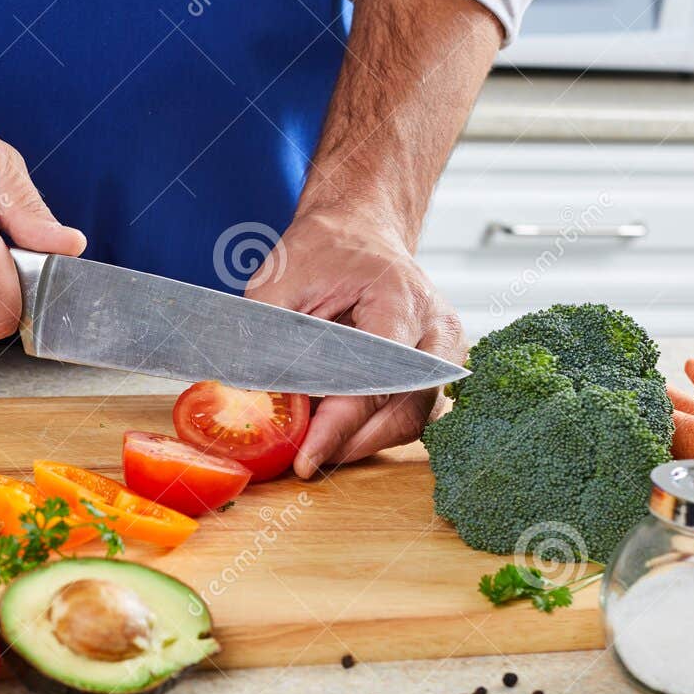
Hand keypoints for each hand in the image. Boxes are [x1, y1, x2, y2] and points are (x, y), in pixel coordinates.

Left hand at [243, 209, 464, 477]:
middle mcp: (436, 330)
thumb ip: (264, 335)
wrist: (359, 233)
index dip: (340, 424)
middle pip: (405, 410)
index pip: (378, 378)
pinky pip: (411, 416)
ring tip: (315, 445)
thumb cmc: (325, 250)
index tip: (306, 456)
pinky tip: (337, 432)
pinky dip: (375, 430)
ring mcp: (444, 353)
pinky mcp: (436, 372)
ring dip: (362, 441)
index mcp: (401, 299)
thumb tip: (250, 396)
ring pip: (412, 421)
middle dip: (351, 442)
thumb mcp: (279, 281)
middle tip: (304, 459)